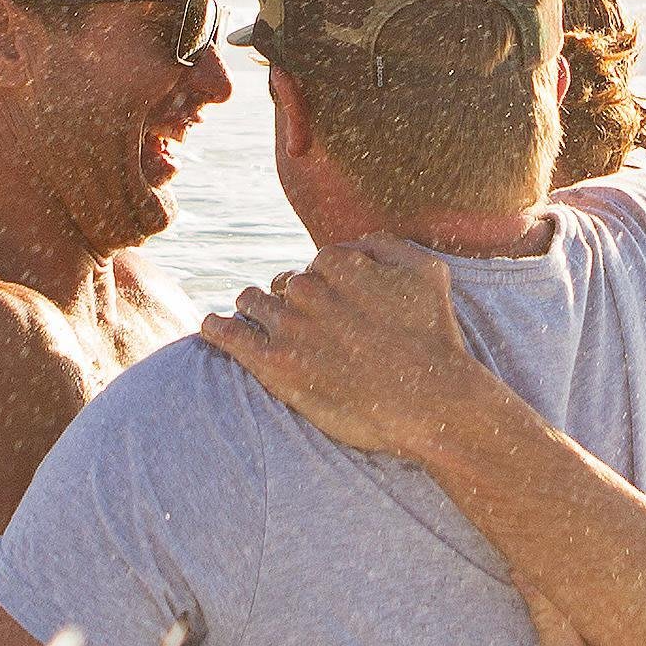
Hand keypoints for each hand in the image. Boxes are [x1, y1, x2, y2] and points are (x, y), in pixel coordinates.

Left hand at [197, 236, 498, 462]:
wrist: (430, 401)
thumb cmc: (433, 337)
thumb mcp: (427, 271)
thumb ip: (386, 244)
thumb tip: (354, 245)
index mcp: (338, 263)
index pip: (314, 265)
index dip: (323, 286)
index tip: (332, 306)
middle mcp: (308, 289)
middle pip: (281, 284)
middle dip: (291, 300)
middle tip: (308, 327)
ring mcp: (289, 327)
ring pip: (251, 302)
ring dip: (255, 310)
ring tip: (260, 325)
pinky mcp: (275, 365)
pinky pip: (227, 334)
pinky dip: (216, 328)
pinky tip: (212, 327)